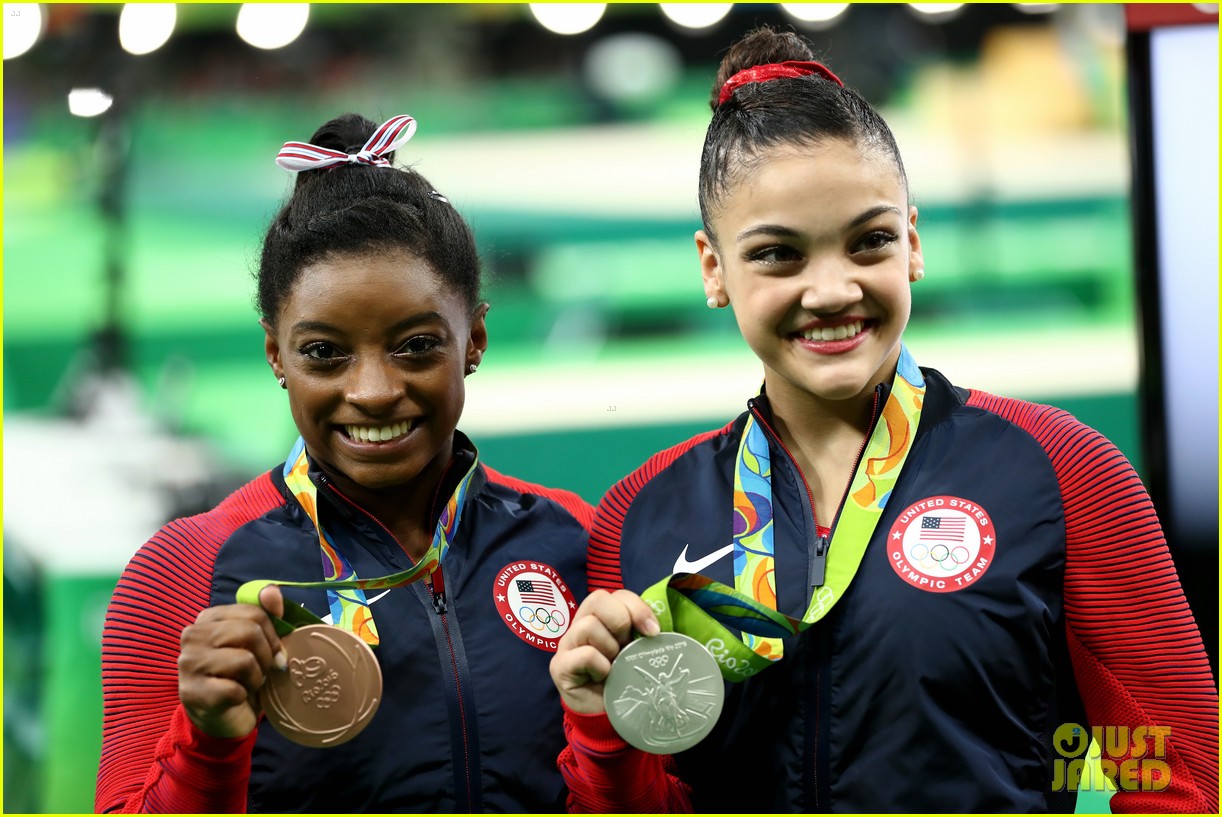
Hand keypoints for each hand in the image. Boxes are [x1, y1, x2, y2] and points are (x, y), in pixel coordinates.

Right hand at [178, 585, 285, 738]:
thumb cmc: (242, 675)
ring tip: (248, 684)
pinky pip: (235, 689)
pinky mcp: (192, 692)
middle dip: (266, 656)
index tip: (275, 651)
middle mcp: (192, 635)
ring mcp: (188, 664)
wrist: (223, 716)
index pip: (253, 613)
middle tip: (263, 671)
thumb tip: (271, 590)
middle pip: (250, 632)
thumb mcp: (259, 643)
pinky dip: (245, 696)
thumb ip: (266, 614)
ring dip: (256, 677)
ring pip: (244, 660)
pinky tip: (236, 698)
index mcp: (208, 617)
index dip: (273, 635)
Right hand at [550, 588, 659, 714]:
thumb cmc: (624, 680)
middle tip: (626, 647)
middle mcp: (580, 624)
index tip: (653, 632)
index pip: (617, 594)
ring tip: (613, 666)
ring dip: (610, 649)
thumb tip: (657, 627)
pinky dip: (600, 667)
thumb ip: (642, 633)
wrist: (608, 717)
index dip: (637, 608)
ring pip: (589, 626)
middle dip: (620, 622)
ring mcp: (567, 644)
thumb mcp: (637, 651)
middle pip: (598, 599)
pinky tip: (603, 678)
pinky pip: (585, 654)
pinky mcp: (560, 666)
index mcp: (601, 617)